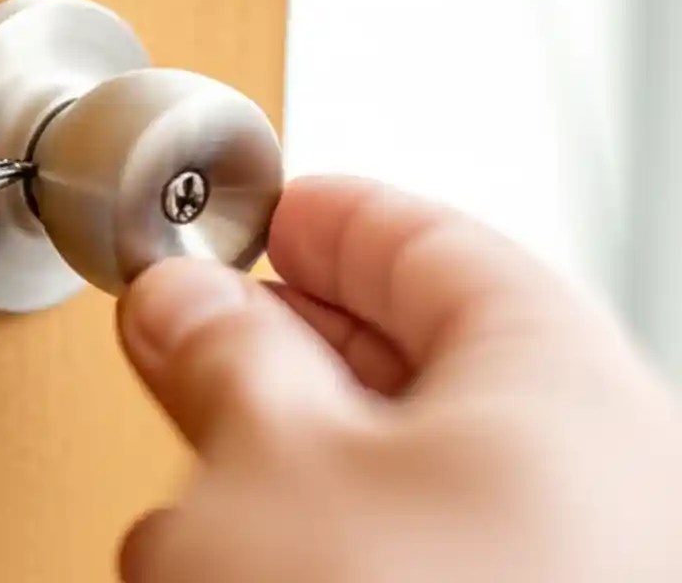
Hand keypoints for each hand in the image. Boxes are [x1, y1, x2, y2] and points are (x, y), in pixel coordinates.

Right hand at [117, 176, 681, 581]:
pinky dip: (316, 528)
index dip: (328, 215)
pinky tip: (237, 552)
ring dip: (287, 443)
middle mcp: (581, 472)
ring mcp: (544, 561)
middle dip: (292, 332)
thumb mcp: (271, 468)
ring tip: (204, 446)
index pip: (434, 242)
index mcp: (559, 385)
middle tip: (204, 319)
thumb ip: (220, 355)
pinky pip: (398, 545)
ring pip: (398, 460)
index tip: (258, 210)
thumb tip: (178, 298)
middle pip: (421, 351)